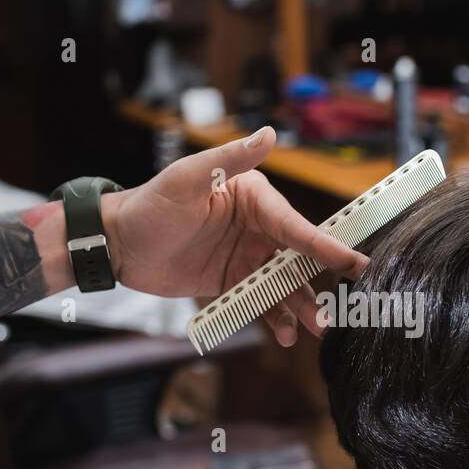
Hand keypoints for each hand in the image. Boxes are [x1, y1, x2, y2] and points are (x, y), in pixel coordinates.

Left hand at [104, 127, 368, 345]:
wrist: (116, 245)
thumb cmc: (149, 204)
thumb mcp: (186, 178)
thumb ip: (229, 159)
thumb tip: (268, 133)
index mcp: (255, 199)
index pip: (296, 225)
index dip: (325, 246)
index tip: (352, 262)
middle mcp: (258, 228)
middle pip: (299, 259)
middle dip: (322, 283)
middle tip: (343, 306)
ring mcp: (248, 258)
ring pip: (285, 285)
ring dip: (304, 306)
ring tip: (319, 328)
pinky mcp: (233, 283)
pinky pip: (262, 303)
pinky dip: (276, 319)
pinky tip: (286, 335)